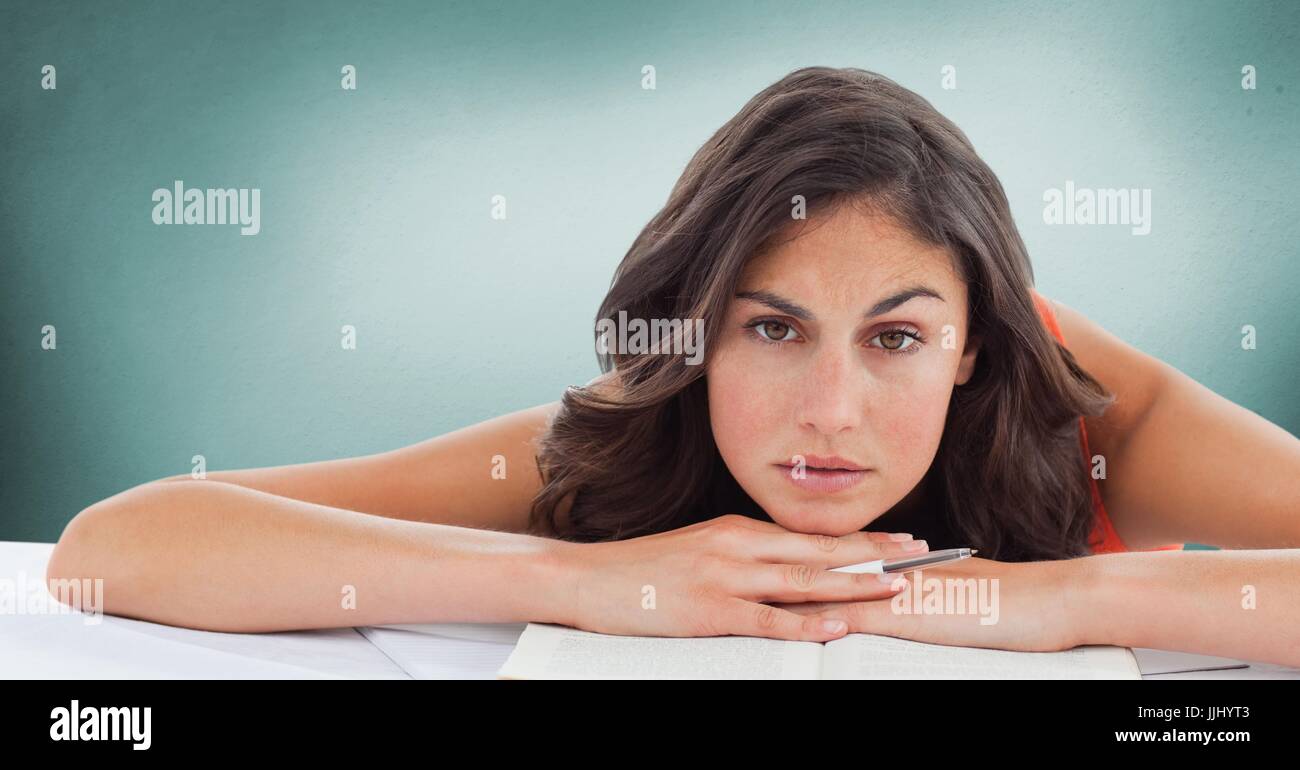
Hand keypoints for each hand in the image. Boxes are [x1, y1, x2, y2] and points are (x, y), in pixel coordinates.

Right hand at [555, 513, 930, 641]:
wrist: (587, 578)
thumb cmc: (642, 571)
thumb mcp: (698, 551)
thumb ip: (741, 558)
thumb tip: (784, 570)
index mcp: (738, 532)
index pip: (811, 536)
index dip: (860, 539)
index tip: (900, 540)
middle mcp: (737, 547)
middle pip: (820, 551)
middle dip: (874, 554)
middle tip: (921, 554)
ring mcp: (723, 577)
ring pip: (803, 581)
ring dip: (854, 584)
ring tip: (896, 586)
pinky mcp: (708, 610)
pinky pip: (766, 619)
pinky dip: (805, 623)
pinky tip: (835, 625)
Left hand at [770, 557, 1086, 651]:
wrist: (1051, 601)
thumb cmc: (1010, 601)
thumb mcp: (953, 593)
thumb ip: (916, 592)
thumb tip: (892, 595)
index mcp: (896, 562)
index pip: (833, 555)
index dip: (793, 555)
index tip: (756, 556)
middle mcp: (888, 569)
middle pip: (816, 565)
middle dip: (772, 568)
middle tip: (731, 568)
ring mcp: (893, 591)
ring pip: (824, 588)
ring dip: (782, 591)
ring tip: (742, 593)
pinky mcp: (905, 616)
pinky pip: (851, 616)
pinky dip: (817, 620)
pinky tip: (788, 625)